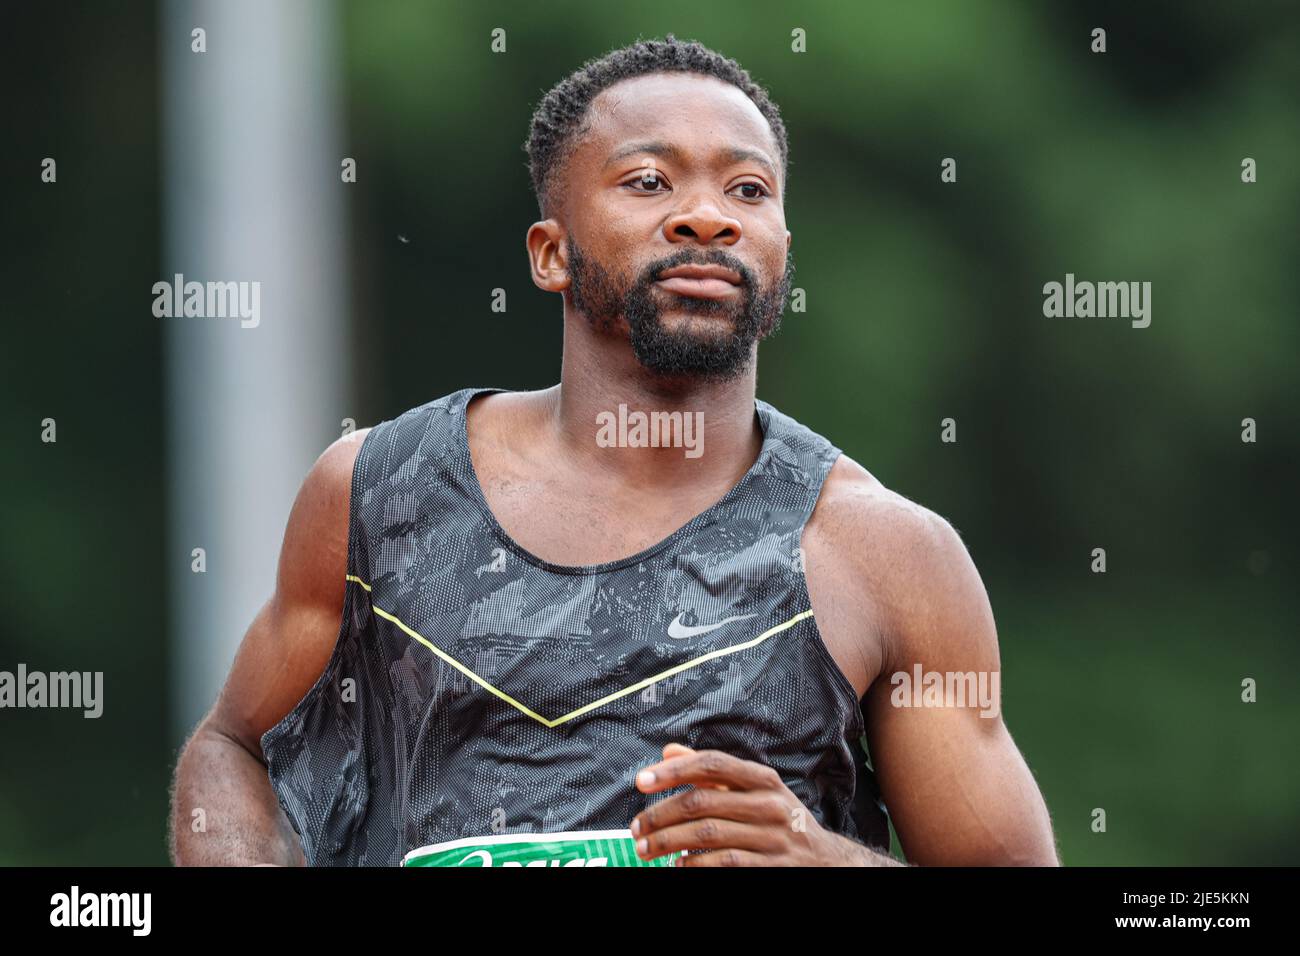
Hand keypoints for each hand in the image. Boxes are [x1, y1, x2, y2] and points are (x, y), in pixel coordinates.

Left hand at [630, 743, 887, 865]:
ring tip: (646, 850)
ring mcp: (772, 838)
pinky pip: (724, 864)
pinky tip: (678, 865)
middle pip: (701, 802)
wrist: (827, 861)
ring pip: (706, 835)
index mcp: (763, 779)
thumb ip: (711, 772)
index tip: (641, 781)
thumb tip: (668, 752)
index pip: (712, 764)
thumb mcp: (754, 790)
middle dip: (660, 815)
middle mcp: (770, 804)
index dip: (673, 771)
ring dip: (668, 843)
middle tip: (636, 828)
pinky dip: (695, 865)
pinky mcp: (771, 867)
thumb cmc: (780, 820)